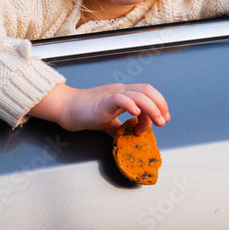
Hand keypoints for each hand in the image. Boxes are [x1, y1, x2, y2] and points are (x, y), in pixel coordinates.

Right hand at [29, 82, 169, 134]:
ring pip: (139, 94)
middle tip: (163, 122)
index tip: (163, 119)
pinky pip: (120, 99)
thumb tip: (130, 139)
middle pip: (147, 90)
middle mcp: (120, 91)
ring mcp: (112, 95)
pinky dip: (131, 105)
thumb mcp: (107, 122)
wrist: (65, 107)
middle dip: (160, 105)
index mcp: (123, 94)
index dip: (159, 104)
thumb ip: (119, 128)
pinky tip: (136, 114)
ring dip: (152, 108)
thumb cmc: (84, 113)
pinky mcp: (103, 102)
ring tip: (156, 122)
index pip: (147, 93)